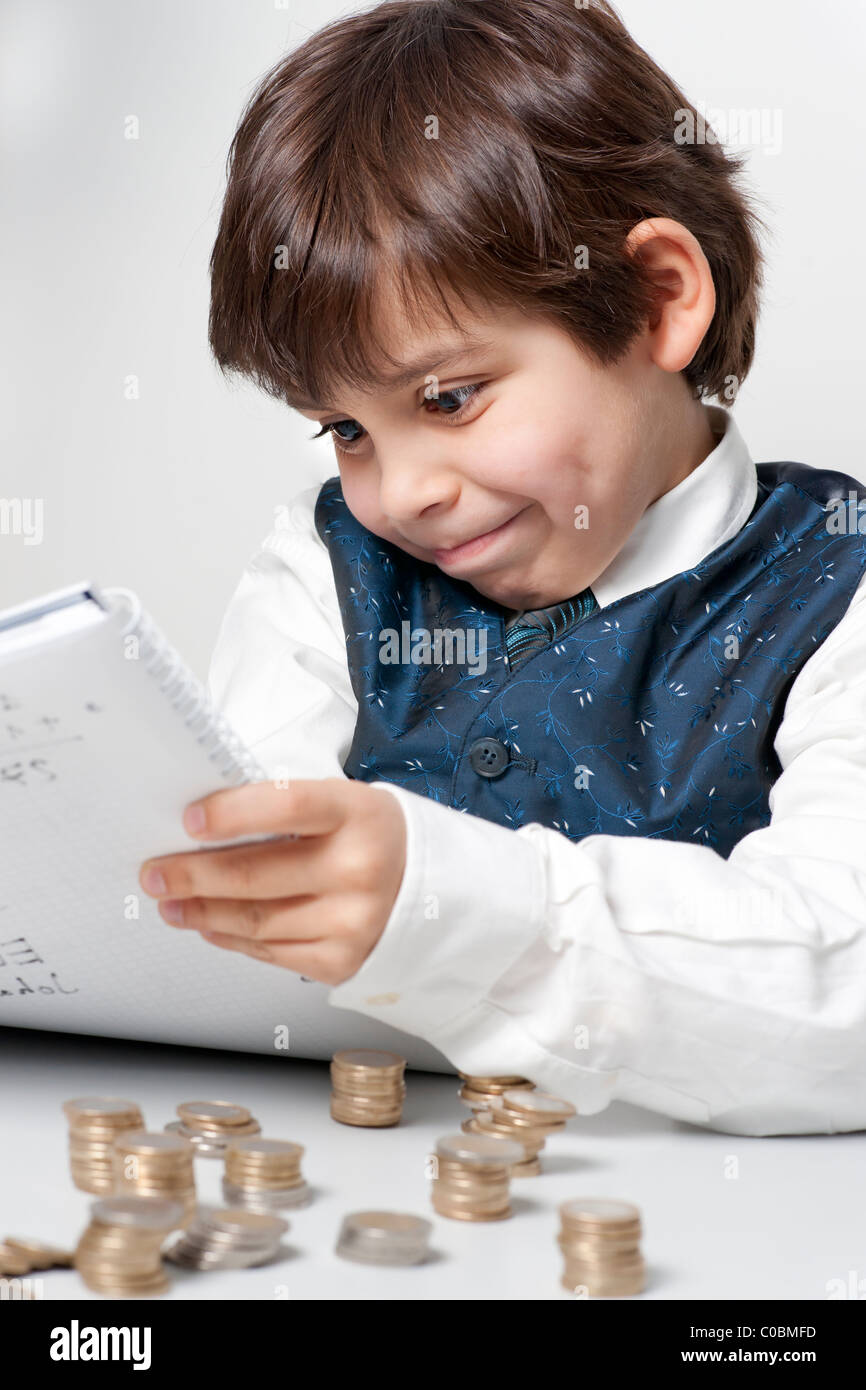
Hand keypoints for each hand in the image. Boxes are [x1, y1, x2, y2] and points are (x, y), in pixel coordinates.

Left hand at [138, 778, 405, 985]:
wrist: (425, 886)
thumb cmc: (366, 836)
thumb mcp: (339, 804)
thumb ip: (280, 811)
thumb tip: (200, 831)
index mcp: (357, 813)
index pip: (286, 806)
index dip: (232, 813)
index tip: (189, 820)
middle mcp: (359, 869)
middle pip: (254, 875)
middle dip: (190, 875)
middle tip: (155, 874)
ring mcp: (352, 920)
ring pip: (253, 921)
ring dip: (201, 912)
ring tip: (171, 903)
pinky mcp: (342, 960)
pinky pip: (269, 952)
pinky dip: (230, 938)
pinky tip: (210, 925)